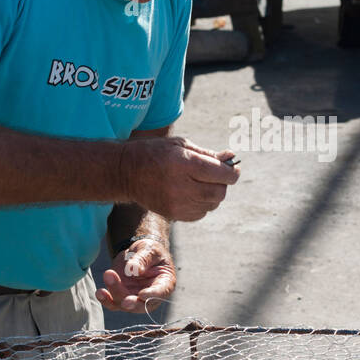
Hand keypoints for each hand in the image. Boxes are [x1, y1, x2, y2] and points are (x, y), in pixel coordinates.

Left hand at [95, 238, 175, 313]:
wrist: (137, 253)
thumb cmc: (149, 250)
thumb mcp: (149, 249)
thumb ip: (143, 259)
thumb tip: (134, 269)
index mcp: (164, 283)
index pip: (161, 292)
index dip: (153, 295)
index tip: (143, 294)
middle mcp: (150, 295)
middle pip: (141, 305)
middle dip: (132, 304)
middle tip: (125, 301)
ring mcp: (134, 297)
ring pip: (124, 303)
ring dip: (115, 293)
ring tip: (108, 274)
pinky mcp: (120, 296)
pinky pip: (112, 302)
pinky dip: (105, 299)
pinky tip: (100, 292)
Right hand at [122, 137, 238, 221]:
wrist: (126, 172)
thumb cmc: (156, 153)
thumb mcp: (181, 145)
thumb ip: (208, 154)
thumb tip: (231, 158)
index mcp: (185, 164)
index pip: (222, 174)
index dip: (232, 172)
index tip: (233, 168)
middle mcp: (182, 186)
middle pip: (219, 192)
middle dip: (223, 183)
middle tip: (217, 175)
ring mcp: (177, 203)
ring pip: (212, 204)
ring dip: (213, 194)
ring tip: (200, 183)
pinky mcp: (173, 214)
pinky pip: (201, 213)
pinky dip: (203, 204)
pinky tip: (192, 193)